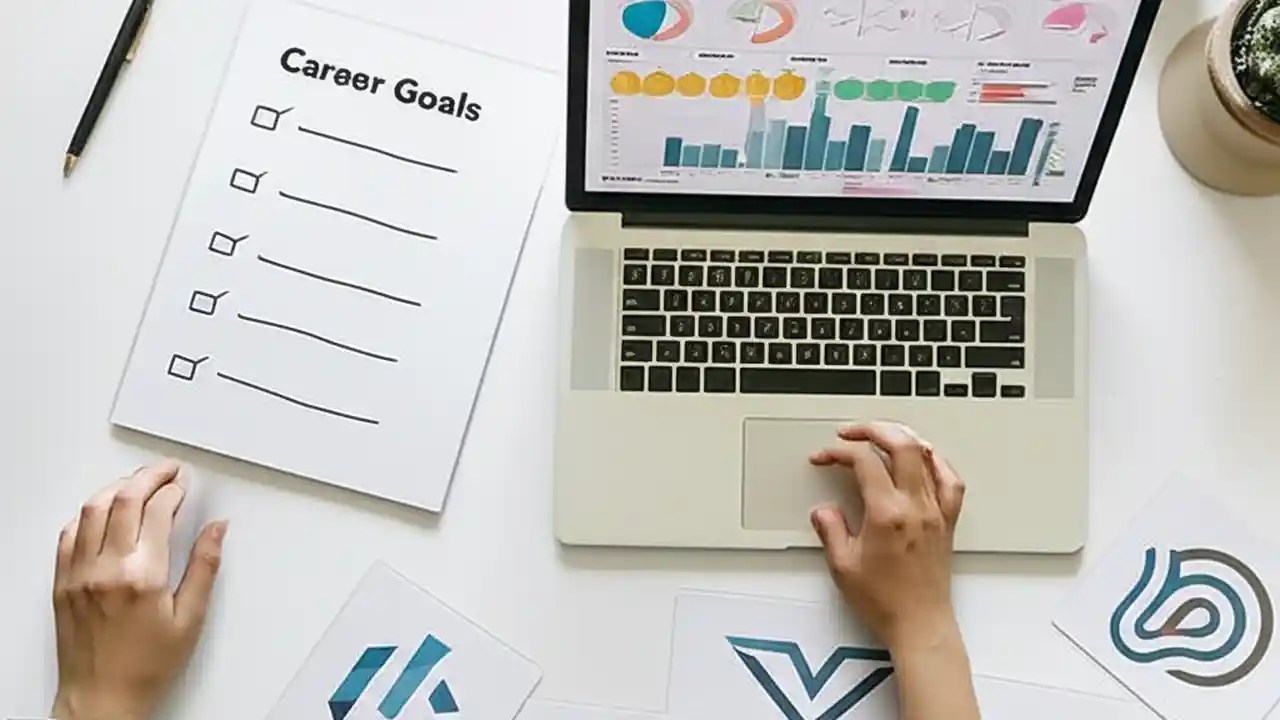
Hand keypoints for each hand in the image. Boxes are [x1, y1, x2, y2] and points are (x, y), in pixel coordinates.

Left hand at [51, 461, 227, 719]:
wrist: (102, 698)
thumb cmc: (146, 667)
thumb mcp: (190, 618)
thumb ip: (204, 567)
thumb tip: (216, 529)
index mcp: (142, 577)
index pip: (157, 512)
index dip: (174, 491)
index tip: (183, 487)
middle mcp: (106, 570)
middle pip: (123, 499)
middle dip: (148, 477)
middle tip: (165, 472)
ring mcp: (78, 574)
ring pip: (91, 510)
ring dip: (116, 489)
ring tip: (135, 485)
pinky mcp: (62, 583)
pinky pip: (68, 535)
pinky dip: (86, 515)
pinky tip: (101, 514)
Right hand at [808, 422, 965, 652]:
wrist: (920, 625)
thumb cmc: (886, 602)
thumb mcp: (843, 566)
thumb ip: (831, 530)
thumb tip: (825, 511)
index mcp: (887, 514)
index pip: (863, 462)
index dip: (839, 452)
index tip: (825, 457)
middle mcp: (916, 507)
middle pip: (901, 444)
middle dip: (872, 429)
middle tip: (851, 432)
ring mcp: (936, 511)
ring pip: (927, 455)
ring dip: (902, 437)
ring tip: (882, 435)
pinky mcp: (947, 521)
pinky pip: (950, 479)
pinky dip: (936, 461)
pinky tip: (924, 457)